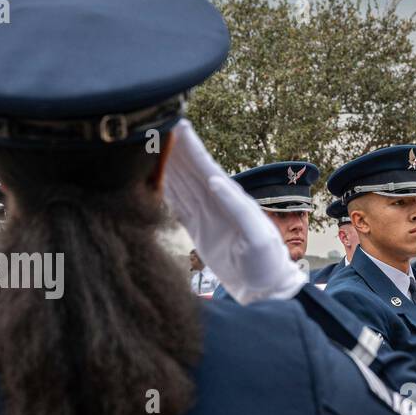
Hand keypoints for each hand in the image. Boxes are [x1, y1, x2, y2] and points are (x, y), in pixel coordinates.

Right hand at [164, 120, 303, 303]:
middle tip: (153, 127)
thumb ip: (236, 206)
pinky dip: (164, 192)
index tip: (177, 125)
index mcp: (231, 198)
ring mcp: (205, 215)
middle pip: (189, 171)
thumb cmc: (266, 261)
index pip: (206, 167)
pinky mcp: (197, 231)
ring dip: (165, 167)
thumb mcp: (256, 234)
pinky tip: (153, 179)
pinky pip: (177, 206)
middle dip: (173, 150)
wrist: (263, 289)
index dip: (191, 147)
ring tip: (148, 147)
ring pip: (180, 185)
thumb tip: (214, 179)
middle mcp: (216, 202)